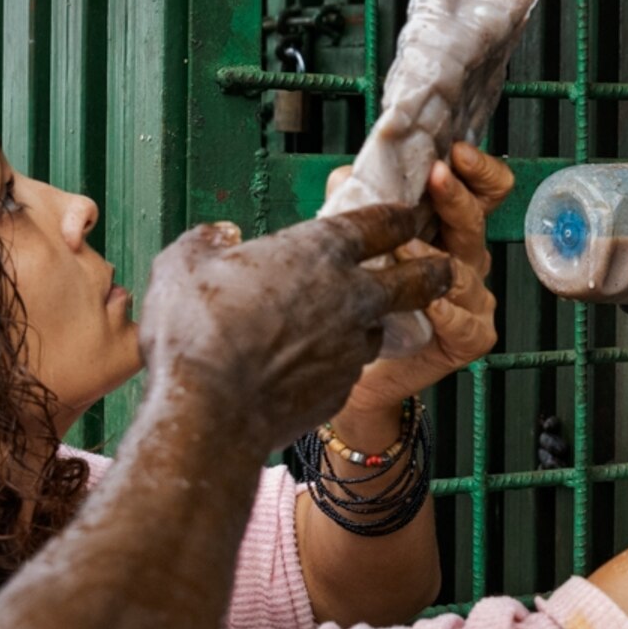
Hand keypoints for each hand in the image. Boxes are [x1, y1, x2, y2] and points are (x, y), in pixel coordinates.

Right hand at [137, 205, 450, 454]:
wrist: (210, 412)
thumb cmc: (195, 332)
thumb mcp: (183, 266)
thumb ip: (207, 243)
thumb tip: (218, 238)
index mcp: (320, 252)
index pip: (382, 224)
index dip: (401, 217)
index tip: (412, 216)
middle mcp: (352, 297)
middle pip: (417, 279)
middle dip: (436, 270)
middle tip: (445, 267)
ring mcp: (353, 347)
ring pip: (378, 328)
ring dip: (371, 322)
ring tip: (352, 323)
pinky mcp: (344, 388)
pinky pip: (347, 369)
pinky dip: (335, 364)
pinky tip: (307, 368)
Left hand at [333, 142, 513, 410]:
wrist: (359, 369)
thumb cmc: (363, 302)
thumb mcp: (359, 242)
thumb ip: (357, 201)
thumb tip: (348, 173)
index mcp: (449, 229)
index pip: (484, 190)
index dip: (479, 169)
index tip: (457, 152)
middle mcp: (467, 259)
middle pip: (478, 218)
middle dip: (456, 195)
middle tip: (437, 177)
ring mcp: (474, 298)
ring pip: (466, 269)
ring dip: (433, 255)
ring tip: (404, 247)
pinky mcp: (473, 336)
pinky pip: (464, 319)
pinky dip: (445, 310)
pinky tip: (429, 304)